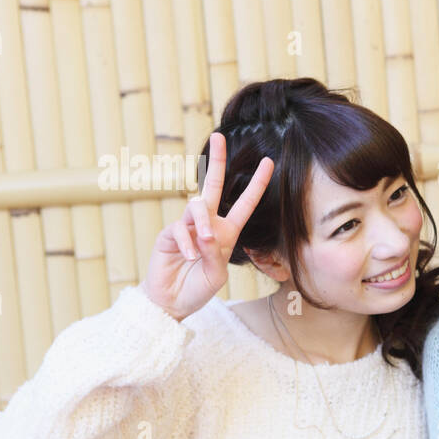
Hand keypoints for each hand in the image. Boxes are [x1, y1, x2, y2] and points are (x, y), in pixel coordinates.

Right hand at [145, 131, 274, 320]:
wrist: (171, 302)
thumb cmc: (197, 289)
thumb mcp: (216, 275)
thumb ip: (216, 254)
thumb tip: (206, 233)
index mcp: (227, 233)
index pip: (244, 204)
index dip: (257, 184)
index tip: (269, 162)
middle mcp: (207, 224)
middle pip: (211, 185)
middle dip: (216, 160)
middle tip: (219, 136)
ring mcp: (187, 226)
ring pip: (197, 206)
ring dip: (203, 222)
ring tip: (204, 243)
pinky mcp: (169, 233)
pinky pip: (180, 228)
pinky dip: (186, 242)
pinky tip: (188, 256)